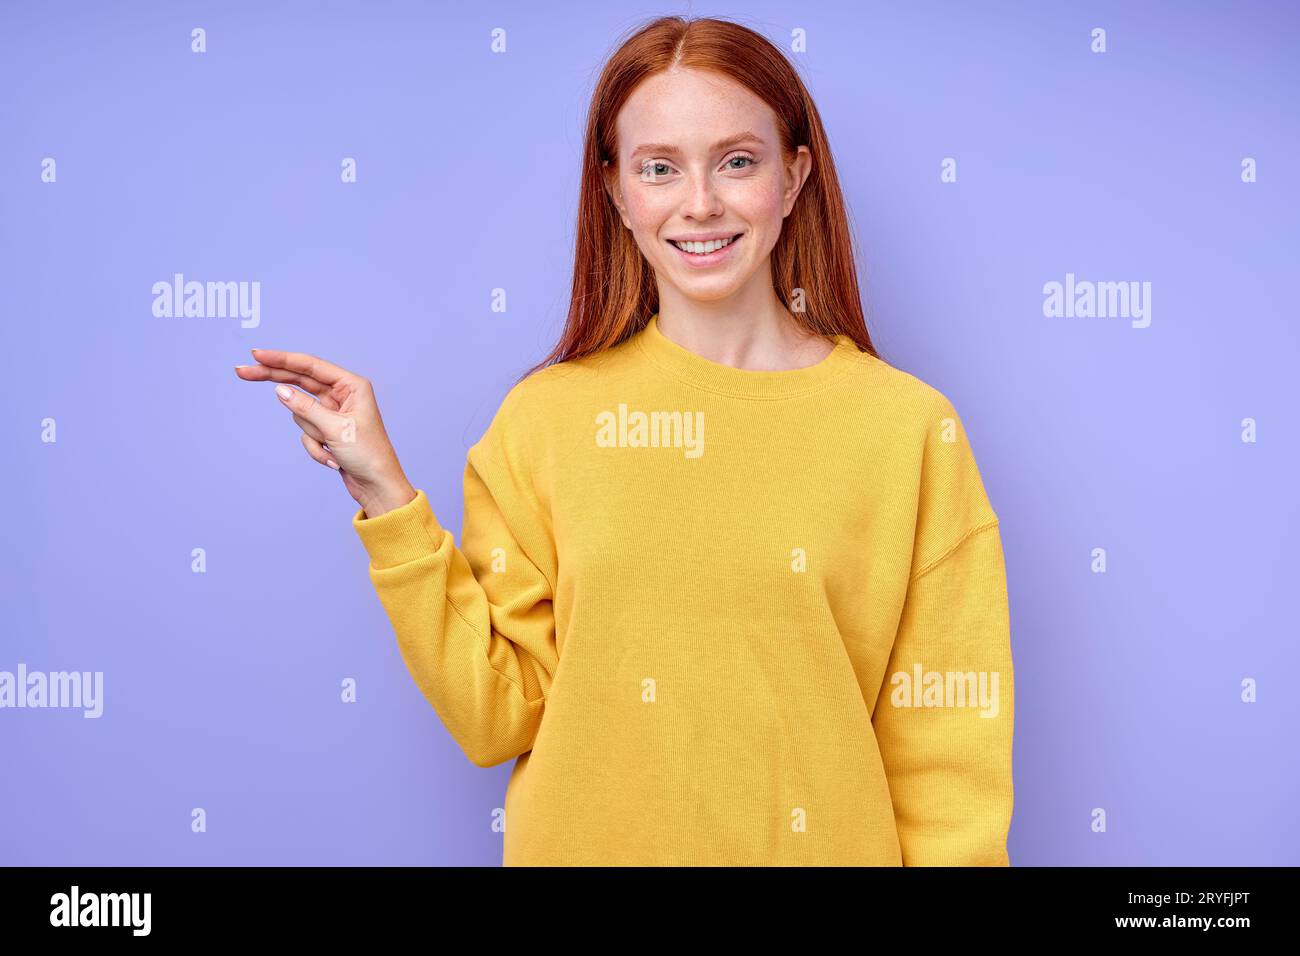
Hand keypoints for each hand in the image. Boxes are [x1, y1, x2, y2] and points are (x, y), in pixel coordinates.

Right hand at [234, 349, 416, 515]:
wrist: (377, 487)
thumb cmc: (368, 455)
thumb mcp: (334, 428)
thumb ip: (305, 407)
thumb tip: (280, 390)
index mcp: (352, 385)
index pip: (310, 366)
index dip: (281, 359)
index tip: (256, 354)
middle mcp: (343, 395)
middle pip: (298, 382)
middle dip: (274, 379)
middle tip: (242, 371)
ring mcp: (333, 412)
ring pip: (301, 414)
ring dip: (313, 436)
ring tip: (333, 448)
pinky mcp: (327, 430)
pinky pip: (306, 433)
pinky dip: (317, 448)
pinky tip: (334, 460)